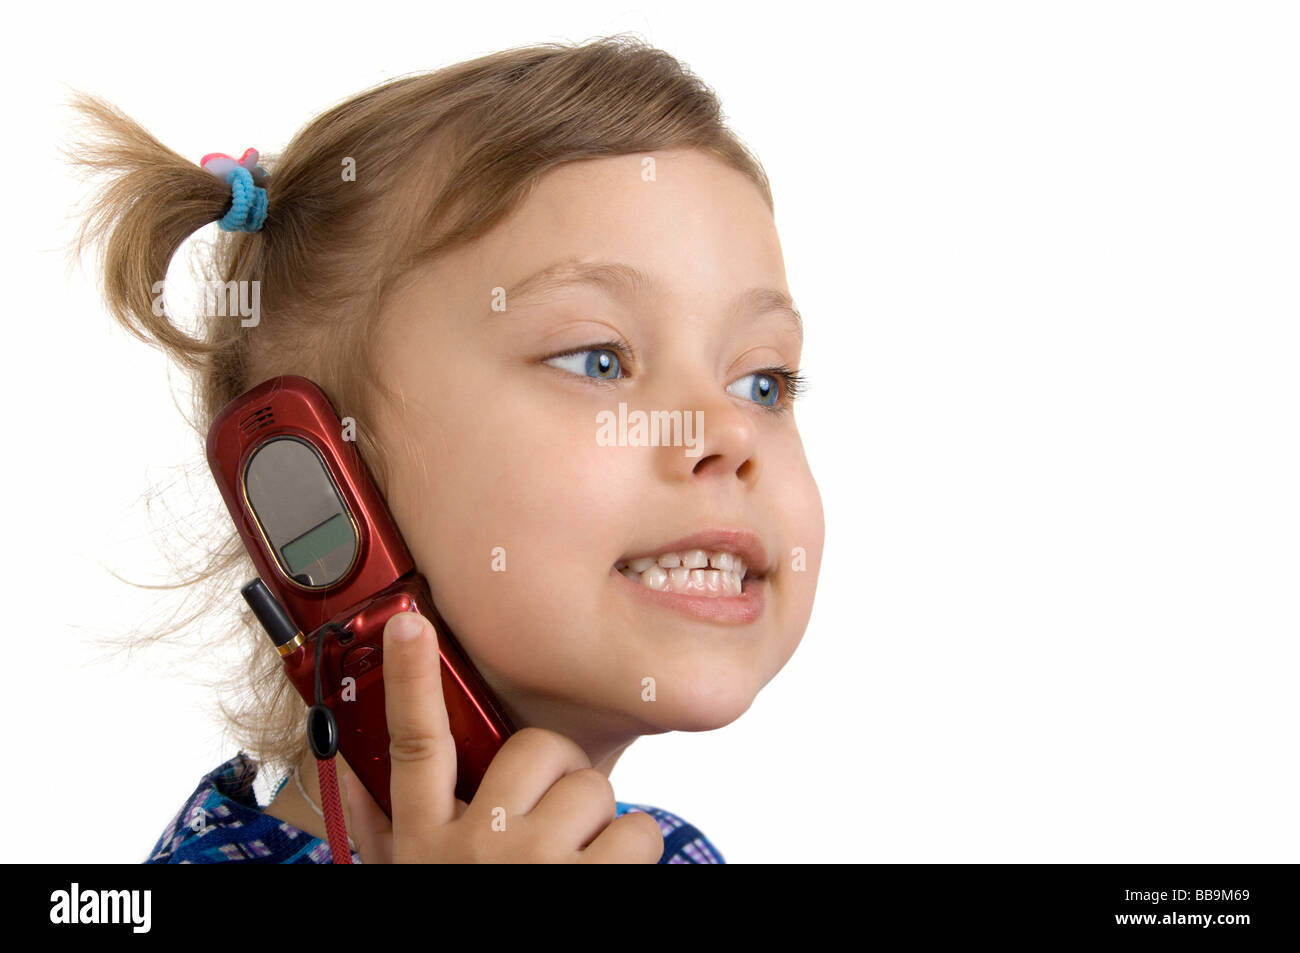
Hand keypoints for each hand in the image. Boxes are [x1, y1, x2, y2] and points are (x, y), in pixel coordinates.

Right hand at [341, 611, 663, 862]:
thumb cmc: (459, 924)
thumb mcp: (410, 878)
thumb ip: (392, 834)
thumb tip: (352, 793)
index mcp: (425, 844)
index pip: (413, 747)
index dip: (409, 679)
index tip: (412, 622)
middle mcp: (476, 849)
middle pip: (537, 752)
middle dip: (559, 778)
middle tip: (552, 820)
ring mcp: (536, 867)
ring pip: (597, 791)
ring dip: (601, 825)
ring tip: (579, 864)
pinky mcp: (591, 887)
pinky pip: (639, 833)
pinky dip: (636, 853)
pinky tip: (607, 881)